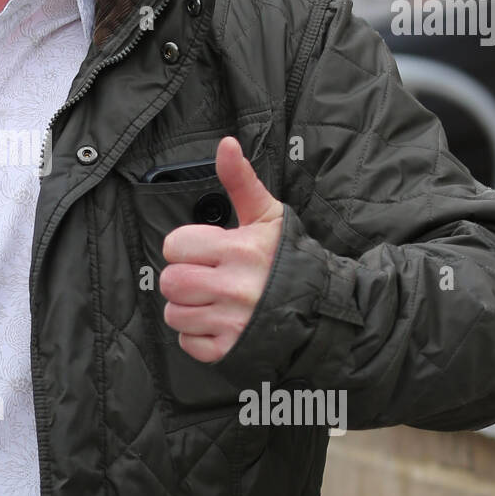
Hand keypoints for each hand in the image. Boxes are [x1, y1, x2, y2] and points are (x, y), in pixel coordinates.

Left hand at [159, 136, 284, 362]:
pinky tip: (218, 324)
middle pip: (170, 282)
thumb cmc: (290, 259)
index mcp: (238, 249)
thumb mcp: (268, 216)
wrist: (324, 311)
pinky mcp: (231, 351)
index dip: (186, 247)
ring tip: (212, 301)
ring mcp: (232, 322)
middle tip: (206, 278)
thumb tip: (226, 144)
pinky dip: (197, 337)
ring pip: (174, 314)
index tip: (206, 252)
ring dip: (187, 309)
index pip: (174, 246)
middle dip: (183, 279)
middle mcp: (234, 287)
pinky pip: (188, 344)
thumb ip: (241, 181)